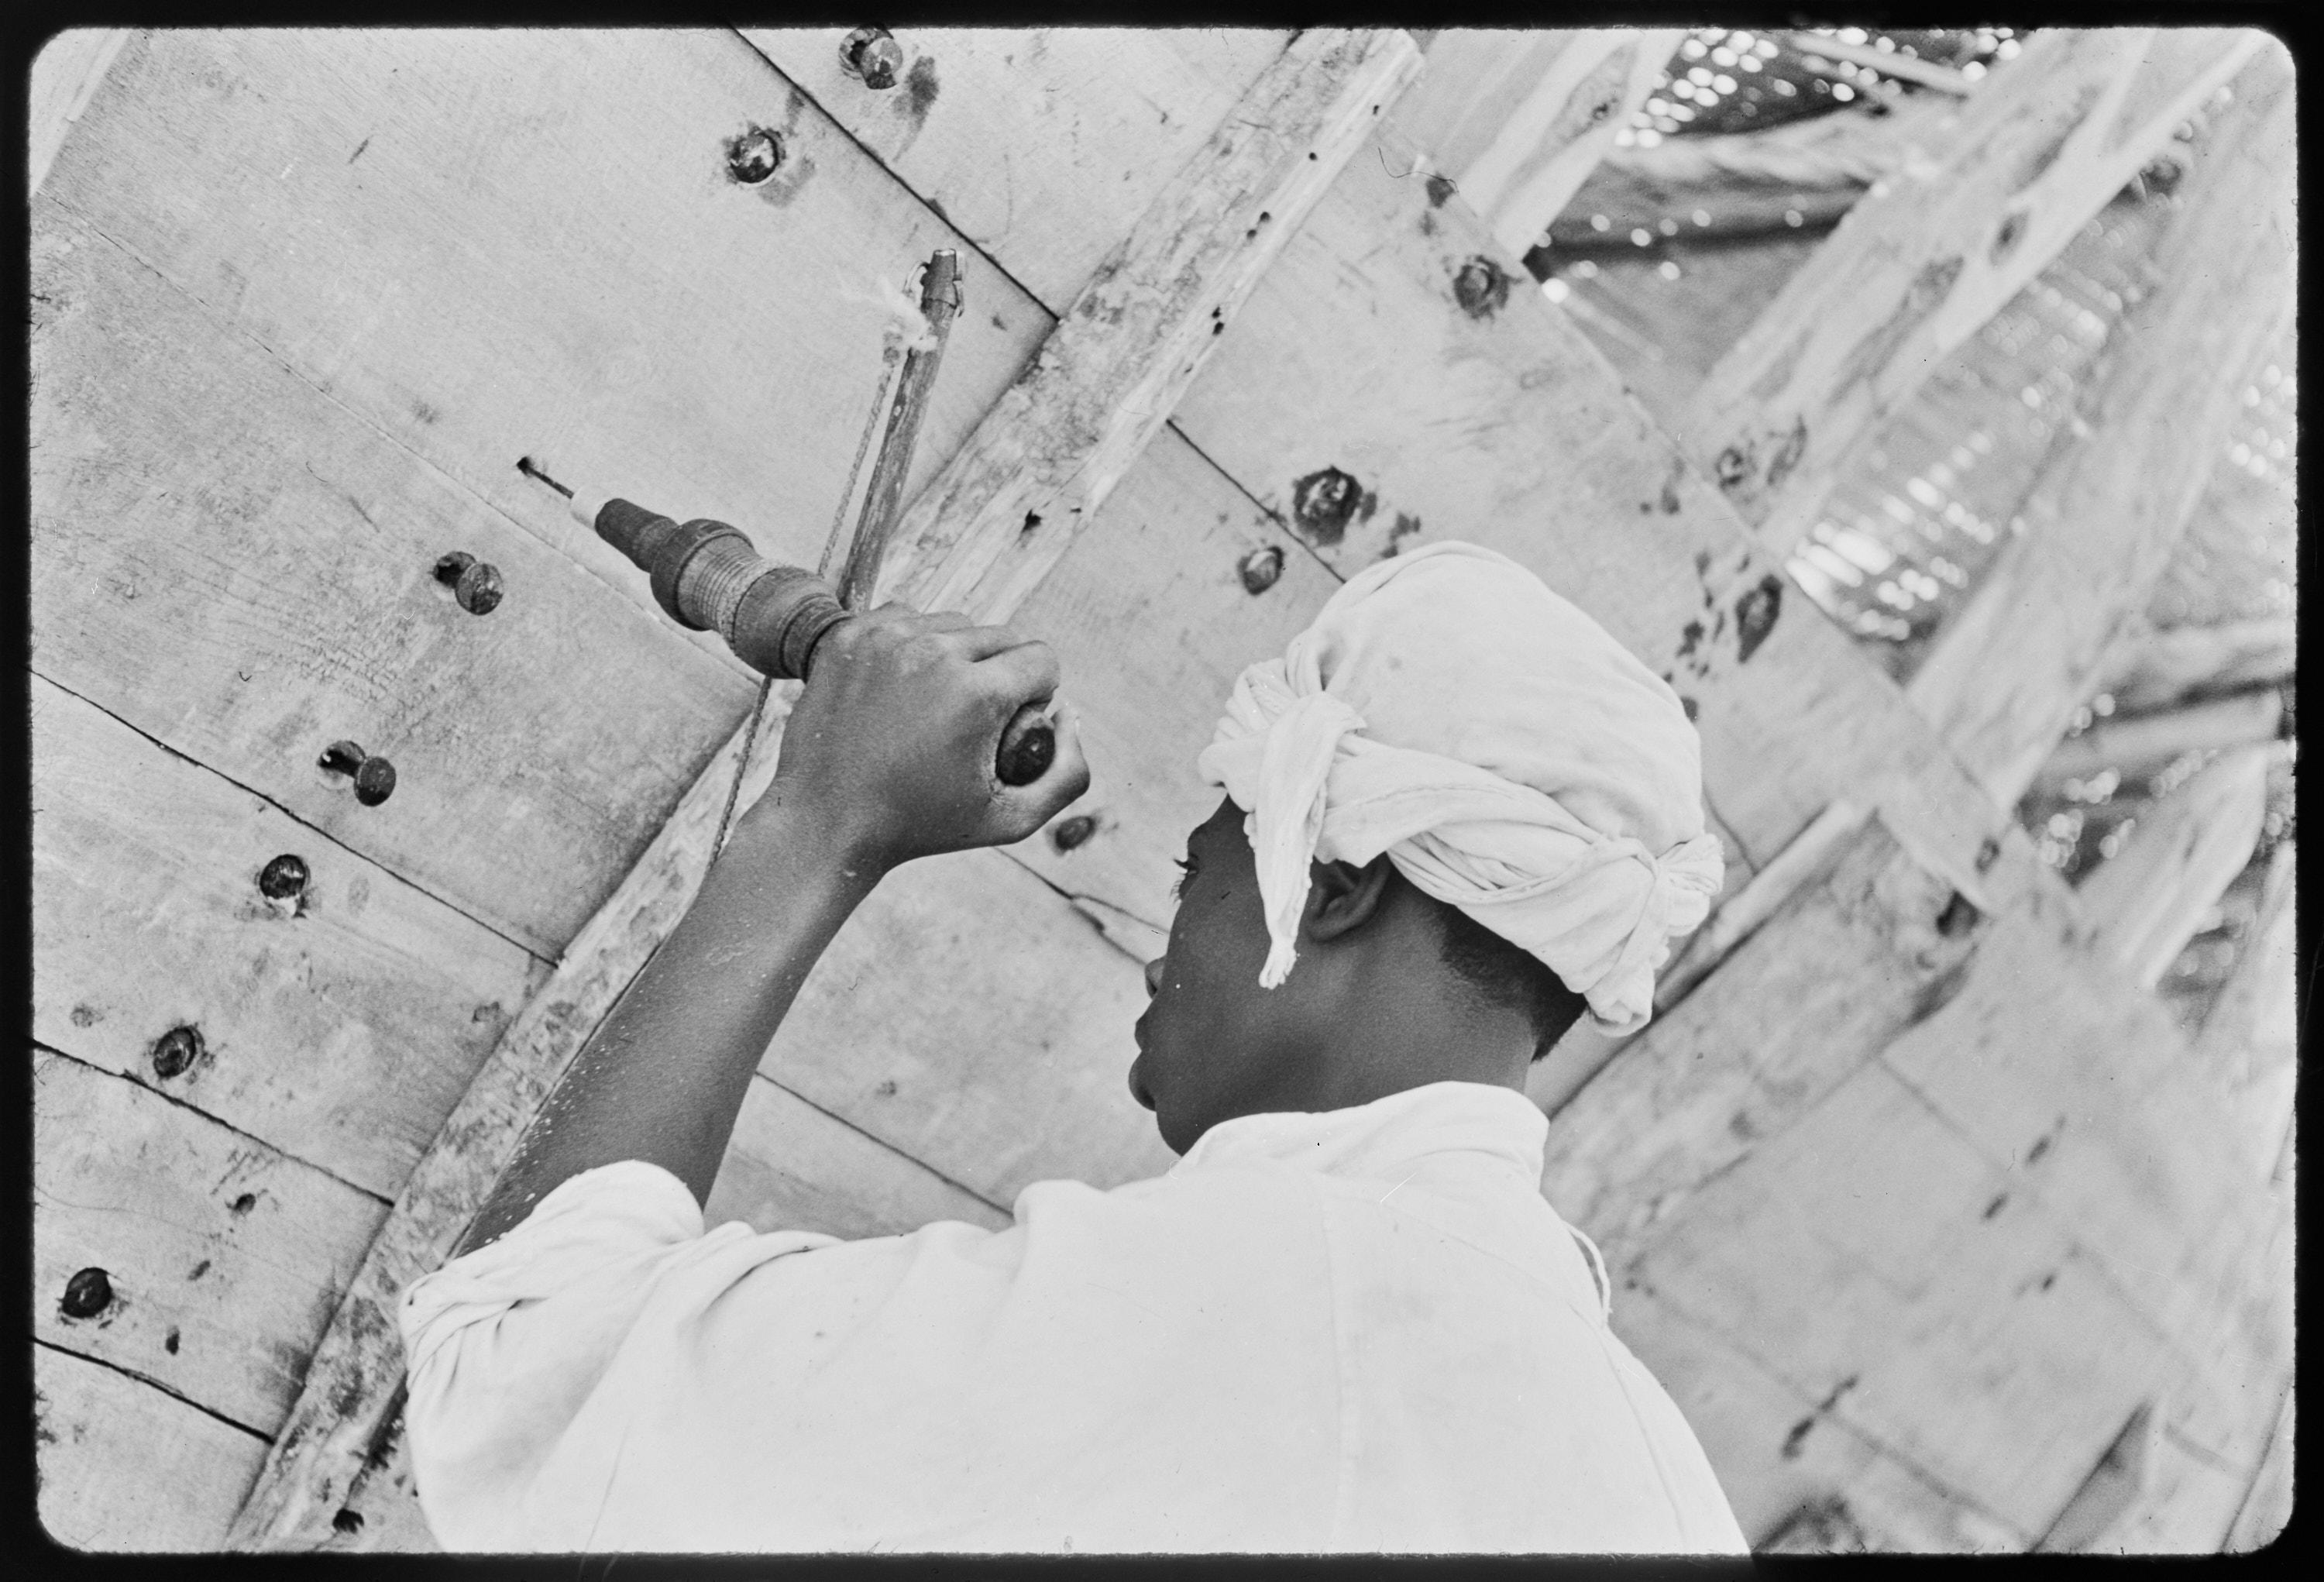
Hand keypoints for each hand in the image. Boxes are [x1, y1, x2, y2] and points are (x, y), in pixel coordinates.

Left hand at [762, 605, 1090, 872]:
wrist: (826, 822)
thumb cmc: (920, 827)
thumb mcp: (1012, 820)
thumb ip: (1069, 773)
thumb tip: (1069, 715)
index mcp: (976, 693)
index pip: (1043, 658)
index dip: (1037, 695)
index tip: (1009, 727)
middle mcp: (932, 653)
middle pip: (1003, 636)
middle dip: (1002, 675)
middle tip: (972, 722)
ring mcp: (885, 639)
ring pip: (955, 625)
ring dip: (959, 656)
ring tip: (936, 705)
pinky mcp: (849, 636)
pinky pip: (906, 619)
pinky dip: (912, 647)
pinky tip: (901, 689)